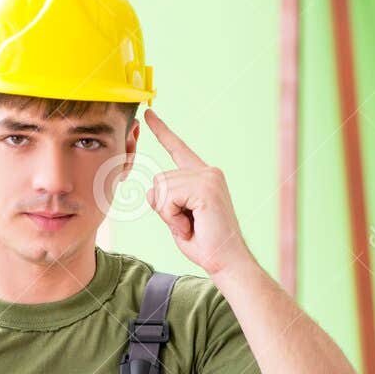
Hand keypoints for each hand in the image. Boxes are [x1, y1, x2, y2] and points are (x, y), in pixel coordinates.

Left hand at [142, 110, 252, 276]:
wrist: (226, 260)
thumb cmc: (204, 243)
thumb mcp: (175, 218)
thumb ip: (163, 200)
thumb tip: (150, 190)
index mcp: (203, 176)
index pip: (177, 148)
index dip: (162, 131)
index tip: (148, 113)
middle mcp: (208, 171)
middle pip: (159, 180)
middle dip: (164, 208)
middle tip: (187, 224)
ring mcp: (209, 177)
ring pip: (161, 189)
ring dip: (168, 214)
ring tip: (190, 226)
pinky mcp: (205, 188)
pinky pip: (168, 198)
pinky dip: (172, 217)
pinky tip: (191, 226)